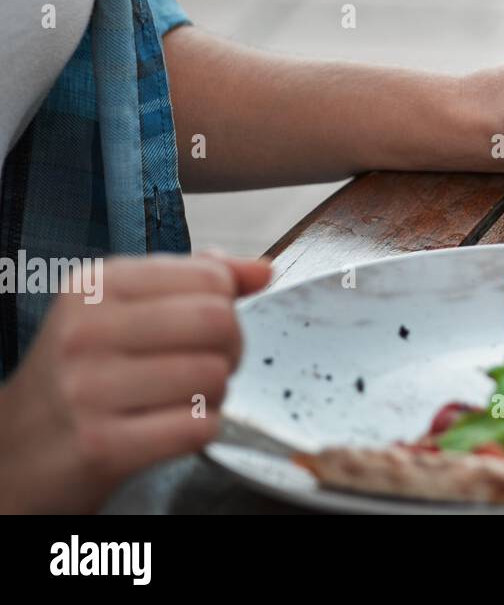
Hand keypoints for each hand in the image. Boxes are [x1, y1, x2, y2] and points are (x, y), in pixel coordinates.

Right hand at [0, 253, 269, 513]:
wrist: (17, 449)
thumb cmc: (85, 373)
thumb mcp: (127, 309)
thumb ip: (198, 280)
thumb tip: (262, 271)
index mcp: (97, 285)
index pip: (210, 276)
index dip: (227, 303)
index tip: (205, 324)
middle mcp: (87, 330)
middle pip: (219, 322)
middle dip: (231, 347)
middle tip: (207, 362)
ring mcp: (89, 388)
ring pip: (213, 375)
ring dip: (215, 393)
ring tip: (183, 397)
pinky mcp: (100, 443)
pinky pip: (197, 426)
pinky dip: (200, 429)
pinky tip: (171, 427)